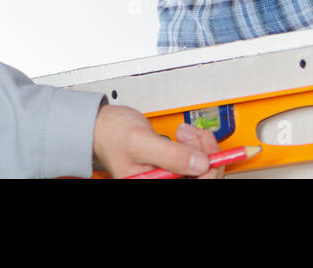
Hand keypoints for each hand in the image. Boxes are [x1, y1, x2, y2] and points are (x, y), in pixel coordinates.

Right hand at [92, 105, 221, 177]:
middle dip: (205, 155)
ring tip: (186, 132)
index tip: (211, 154)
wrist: (101, 125)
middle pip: (201, 179)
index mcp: (151, 185)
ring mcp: (168, 176)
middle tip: (199, 136)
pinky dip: (194, 145)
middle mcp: (162, 183)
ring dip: (199, 147)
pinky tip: (185, 135)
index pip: (193, 186)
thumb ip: (170, 154)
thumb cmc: (111, 134)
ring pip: (200, 168)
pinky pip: (193, 160)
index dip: (207, 171)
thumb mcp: (140, 142)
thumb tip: (199, 163)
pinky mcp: (172, 167)